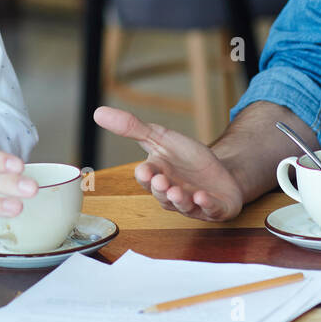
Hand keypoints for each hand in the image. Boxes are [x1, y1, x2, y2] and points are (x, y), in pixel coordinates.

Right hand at [94, 106, 242, 220]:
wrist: (222, 172)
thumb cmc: (187, 158)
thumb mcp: (161, 138)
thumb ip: (132, 128)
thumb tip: (98, 112)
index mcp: (157, 176)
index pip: (146, 177)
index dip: (146, 175)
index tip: (145, 170)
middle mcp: (171, 194)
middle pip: (162, 195)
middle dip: (161, 189)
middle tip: (161, 181)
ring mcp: (193, 203)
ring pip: (182, 205)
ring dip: (180, 199)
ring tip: (178, 191)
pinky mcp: (214, 208)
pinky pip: (209, 209)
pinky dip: (207, 205)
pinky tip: (203, 197)